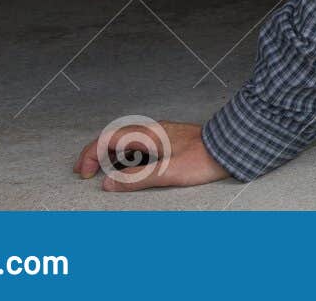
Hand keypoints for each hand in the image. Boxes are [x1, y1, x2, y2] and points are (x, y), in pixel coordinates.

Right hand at [74, 118, 231, 191]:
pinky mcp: (169, 141)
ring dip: (110, 155)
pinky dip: (126, 156)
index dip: (91, 155)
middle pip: (114, 137)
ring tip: (104, 173)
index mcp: (148, 134)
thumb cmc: (203, 159)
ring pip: (126, 140)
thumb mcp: (167, 173)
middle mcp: (152, 130)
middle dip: (96, 154)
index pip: (108, 139)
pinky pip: (139, 145)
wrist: (231, 147)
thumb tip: (108, 184)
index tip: (84, 174)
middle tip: (87, 174)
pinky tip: (130, 169)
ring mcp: (161, 134)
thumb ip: (136, 179)